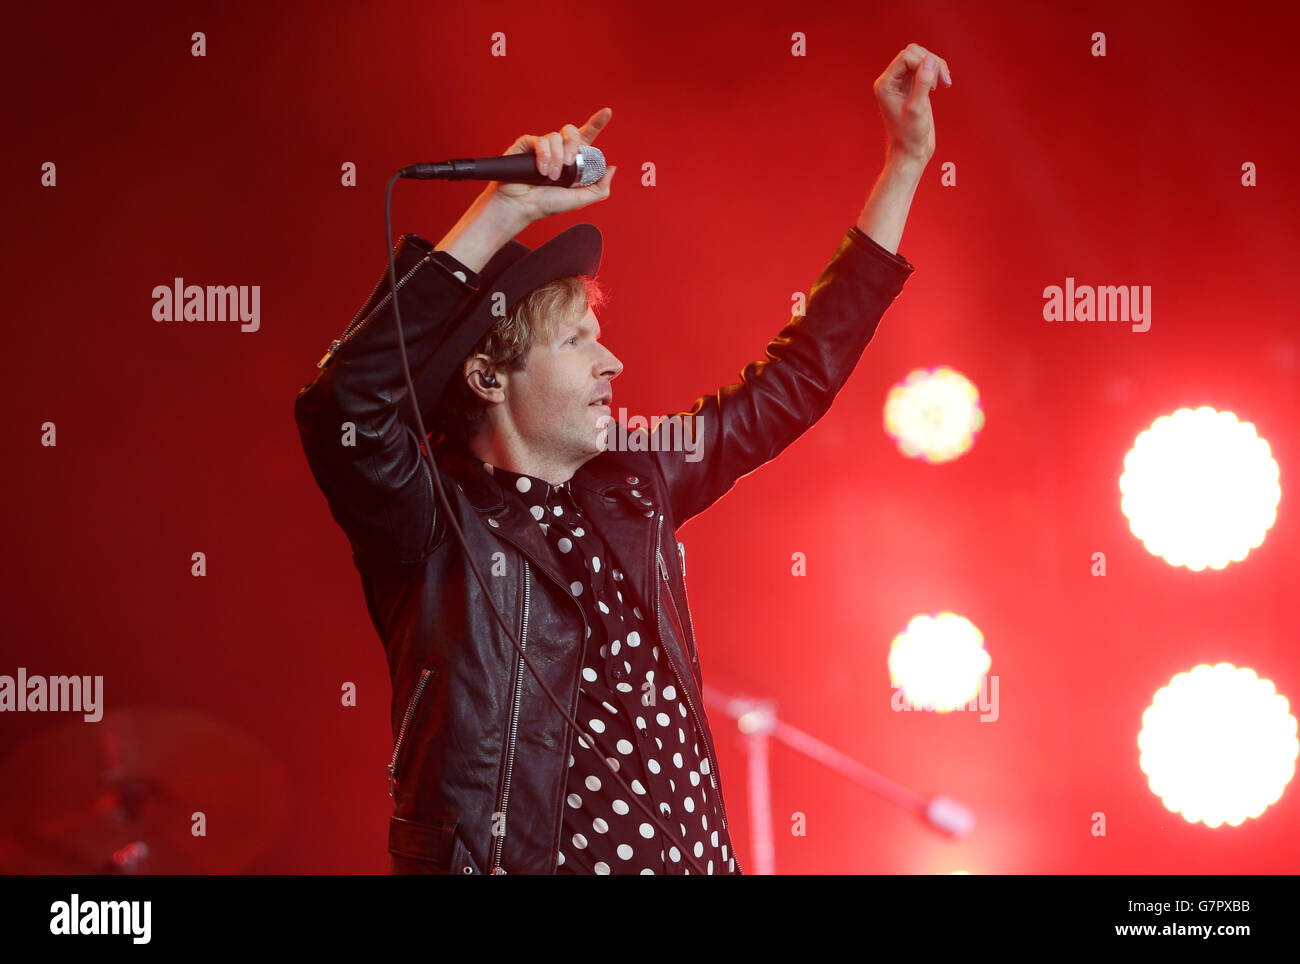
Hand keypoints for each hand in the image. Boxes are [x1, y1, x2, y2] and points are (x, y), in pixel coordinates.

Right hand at [488, 107, 616, 222]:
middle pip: (572, 131)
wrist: (522, 206)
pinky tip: (540, 170)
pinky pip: (540, 140)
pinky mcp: (527, 144)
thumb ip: (600, 188)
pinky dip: (543, 155)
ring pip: (555, 137)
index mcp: (573, 160)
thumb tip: (612, 168)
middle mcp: (558, 150)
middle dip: (573, 144)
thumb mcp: (579, 199)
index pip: (586, 136)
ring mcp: (543, 146)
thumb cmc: (547, 204)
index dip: (597, 122)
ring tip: (550, 176)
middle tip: (568, 163)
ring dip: (555, 158)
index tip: (607, 112)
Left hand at [872, 44, 951, 164]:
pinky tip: (943, 84)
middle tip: (943, 80)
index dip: (924, 62)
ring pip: (921, 59)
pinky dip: (936, 72)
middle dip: (931, 62)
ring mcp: (902, 84)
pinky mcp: (913, 88)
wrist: (911, 152)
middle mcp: (891, 81)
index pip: (906, 56)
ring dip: (936, 66)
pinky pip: (925, 69)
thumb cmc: (910, 136)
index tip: (936, 82)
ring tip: (946, 82)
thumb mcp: (917, 109)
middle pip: (914, 53)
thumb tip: (930, 59)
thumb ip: (922, 83)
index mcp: (885, 84)